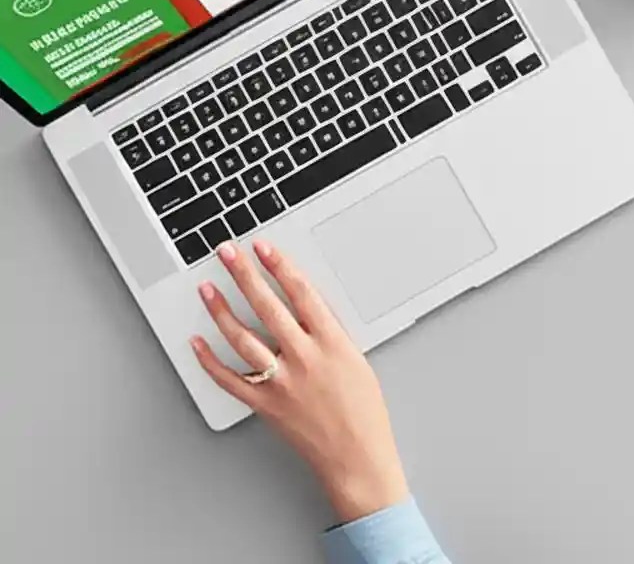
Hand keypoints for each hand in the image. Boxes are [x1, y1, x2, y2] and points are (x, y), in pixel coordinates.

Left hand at [189, 240, 408, 523]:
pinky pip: (229, 379)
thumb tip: (305, 308)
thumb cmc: (364, 413)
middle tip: (227, 253)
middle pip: (267, 306)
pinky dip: (209, 360)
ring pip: (242, 338)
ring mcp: (281, 382)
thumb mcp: (357, 362)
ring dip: (221, 310)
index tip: (264, 247)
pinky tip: (197, 342)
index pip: (301, 293)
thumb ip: (330, 334)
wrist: (357, 457)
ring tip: (207, 288)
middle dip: (244, 275)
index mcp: (332, 344)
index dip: (280, 266)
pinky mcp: (264, 404)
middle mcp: (304, 358)